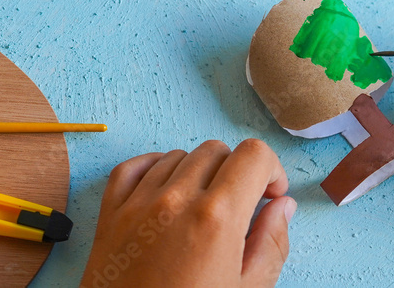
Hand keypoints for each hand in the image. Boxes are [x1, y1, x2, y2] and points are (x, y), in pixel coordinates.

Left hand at [81, 139, 294, 287]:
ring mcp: (138, 204)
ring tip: (201, 207)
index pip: (254, 155)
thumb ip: (272, 243)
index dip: (271, 170)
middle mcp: (176, 200)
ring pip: (179, 155)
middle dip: (236, 172)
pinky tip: (166, 190)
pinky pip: (133, 167)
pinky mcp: (111, 215)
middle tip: (239, 206)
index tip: (270, 193)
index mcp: (217, 217)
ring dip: (197, 172)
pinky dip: (154, 168)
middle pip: (217, 150)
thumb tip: (282, 206)